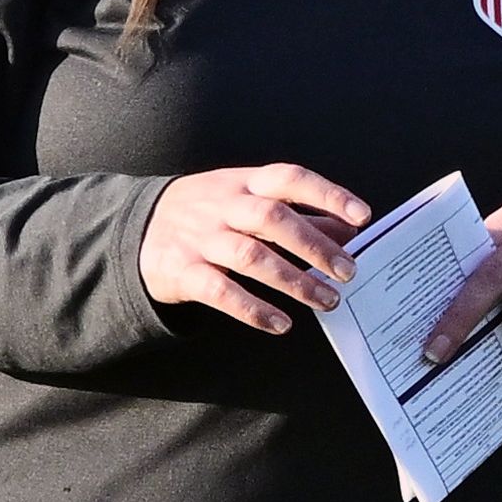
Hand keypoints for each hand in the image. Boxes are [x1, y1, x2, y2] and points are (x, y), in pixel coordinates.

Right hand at [139, 163, 369, 336]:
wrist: (139, 229)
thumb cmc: (208, 213)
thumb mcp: (246, 199)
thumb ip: (297, 213)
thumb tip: (350, 227)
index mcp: (243, 183)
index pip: (289, 178)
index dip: (326, 194)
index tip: (362, 216)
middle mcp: (222, 206)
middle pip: (272, 218)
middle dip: (315, 245)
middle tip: (348, 271)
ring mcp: (201, 238)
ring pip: (250, 256)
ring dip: (294, 280)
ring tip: (327, 301)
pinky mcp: (183, 271)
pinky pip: (220, 291)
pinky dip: (253, 309)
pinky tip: (281, 323)